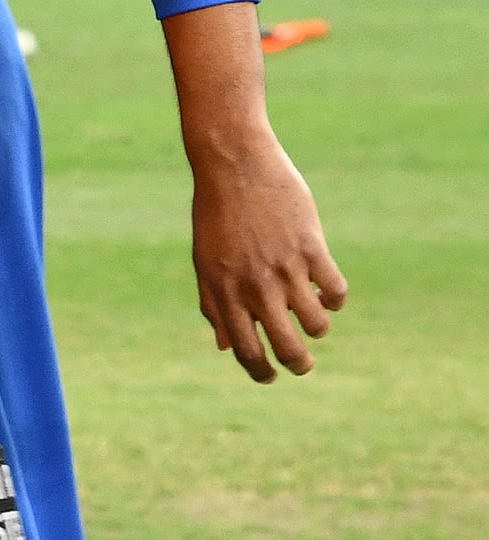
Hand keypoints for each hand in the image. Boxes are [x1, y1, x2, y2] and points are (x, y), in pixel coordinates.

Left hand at [191, 137, 348, 383]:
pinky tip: (326, 291)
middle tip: (302, 362)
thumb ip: (214, 305)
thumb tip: (225, 347)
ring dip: (318, 328)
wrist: (234, 162)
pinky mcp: (311, 247)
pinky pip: (336, 292)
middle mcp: (255, 286)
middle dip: (298, 364)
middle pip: (287, 348)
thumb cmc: (216, 212)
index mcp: (225, 292)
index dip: (260, 372)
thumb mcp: (205, 260)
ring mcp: (285, 268)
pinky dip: (335, 299)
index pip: (246, 351)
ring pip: (317, 325)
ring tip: (314, 317)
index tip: (271, 377)